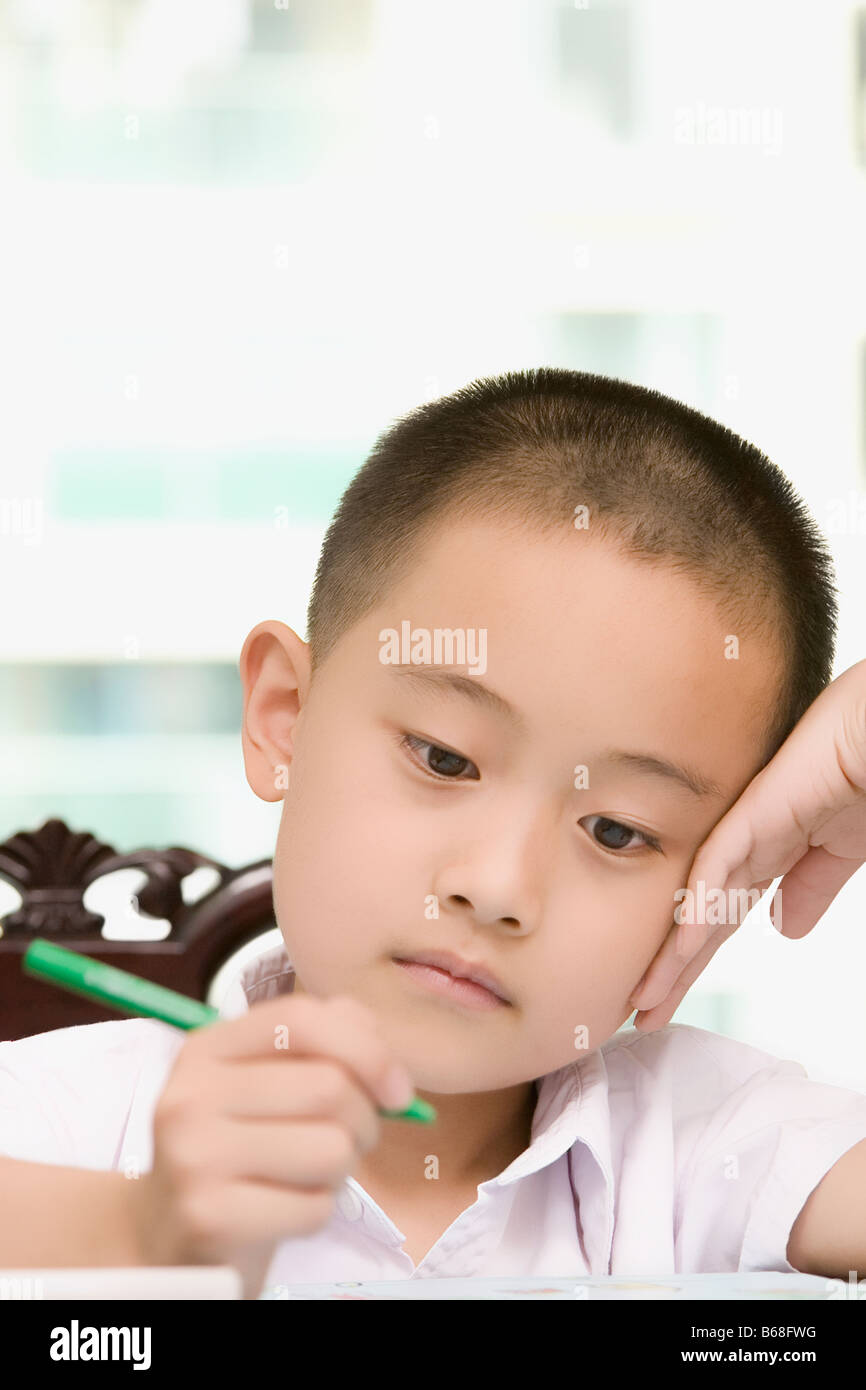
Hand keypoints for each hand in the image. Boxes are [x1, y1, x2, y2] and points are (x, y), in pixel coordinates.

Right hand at [127, 993, 413, 1297]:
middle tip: (351, 1140)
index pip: (300, 1018)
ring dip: (344, 1169)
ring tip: (313, 1173)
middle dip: (365, 1120)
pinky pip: (314, 1207)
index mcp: (206, 1049)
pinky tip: (286, 1208)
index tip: (398, 1090)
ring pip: (332, 1148)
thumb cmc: (237, 1148)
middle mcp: (191, 1095)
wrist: (167, 1235)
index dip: (367, 1049)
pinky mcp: (210, 1217)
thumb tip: (379, 1043)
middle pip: (329, 1087)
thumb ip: (322, 1041)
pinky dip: (319, 1211)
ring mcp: (195, 1157)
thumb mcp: (263, 1082)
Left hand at [628, 657, 865, 1031]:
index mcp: (764, 855)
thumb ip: (810, 886)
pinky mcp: (755, 812)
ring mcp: (745, 829)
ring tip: (643, 998)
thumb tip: (783, 928)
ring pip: (696, 901)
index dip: (690, 966)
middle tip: (633, 1015)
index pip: (716, 922)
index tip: (663, 1004)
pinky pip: (719, 866)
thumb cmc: (864, 777)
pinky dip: (701, 907)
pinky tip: (682, 945)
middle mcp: (743, 845)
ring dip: (672, 954)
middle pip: (695, 921)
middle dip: (667, 972)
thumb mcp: (838, 851)